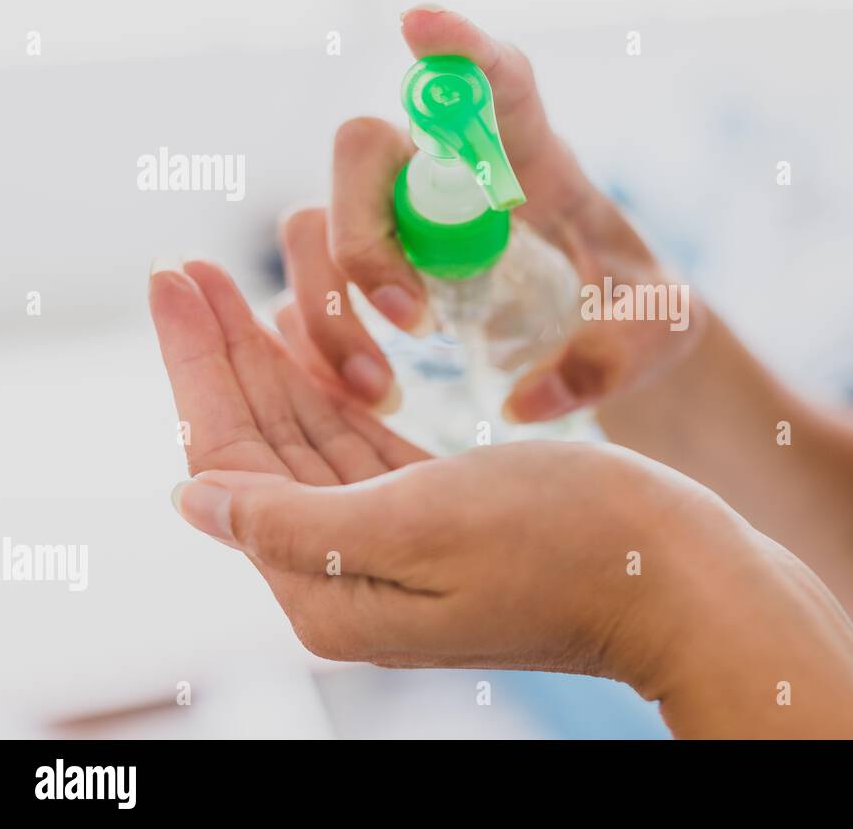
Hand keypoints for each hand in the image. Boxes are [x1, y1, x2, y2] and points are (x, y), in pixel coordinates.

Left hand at [149, 259, 852, 736]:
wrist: (679, 575)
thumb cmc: (566, 543)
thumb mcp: (418, 527)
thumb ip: (292, 519)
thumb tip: (191, 498)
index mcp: (328, 586)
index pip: (231, 461)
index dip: (198, 366)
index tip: (173, 274)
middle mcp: (350, 573)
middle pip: (263, 444)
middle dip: (222, 351)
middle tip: (183, 266)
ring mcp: (397, 545)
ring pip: (310, 436)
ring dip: (270, 359)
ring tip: (229, 285)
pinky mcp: (442, 515)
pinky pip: (362, 444)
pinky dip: (331, 388)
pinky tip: (308, 343)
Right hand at [277, 5, 702, 419]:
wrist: (611, 348)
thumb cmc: (640, 314)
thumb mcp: (658, 330)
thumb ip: (615, 354)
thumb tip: (528, 399)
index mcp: (534, 162)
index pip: (499, 87)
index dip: (460, 50)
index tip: (418, 23)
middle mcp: (449, 180)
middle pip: (365, 153)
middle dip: (367, 232)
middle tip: (417, 321)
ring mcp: (399, 229)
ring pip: (313, 226)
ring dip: (331, 303)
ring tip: (384, 387)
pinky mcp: (369, 284)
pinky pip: (304, 294)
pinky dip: (317, 345)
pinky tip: (365, 394)